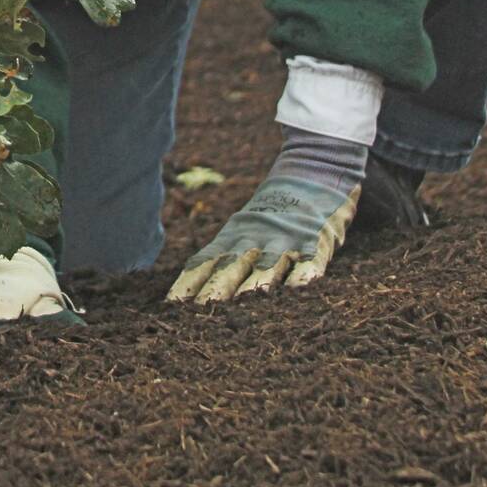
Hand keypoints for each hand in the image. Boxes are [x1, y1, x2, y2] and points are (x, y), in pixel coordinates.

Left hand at [165, 175, 360, 302]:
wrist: (311, 174)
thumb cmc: (270, 215)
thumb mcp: (240, 230)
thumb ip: (220, 259)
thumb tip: (186, 293)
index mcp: (232, 237)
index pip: (204, 262)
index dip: (189, 283)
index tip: (172, 304)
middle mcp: (254, 240)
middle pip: (231, 267)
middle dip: (216, 290)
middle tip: (200, 311)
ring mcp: (285, 241)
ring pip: (267, 266)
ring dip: (255, 285)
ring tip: (244, 305)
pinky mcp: (315, 243)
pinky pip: (309, 262)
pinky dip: (304, 275)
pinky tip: (298, 290)